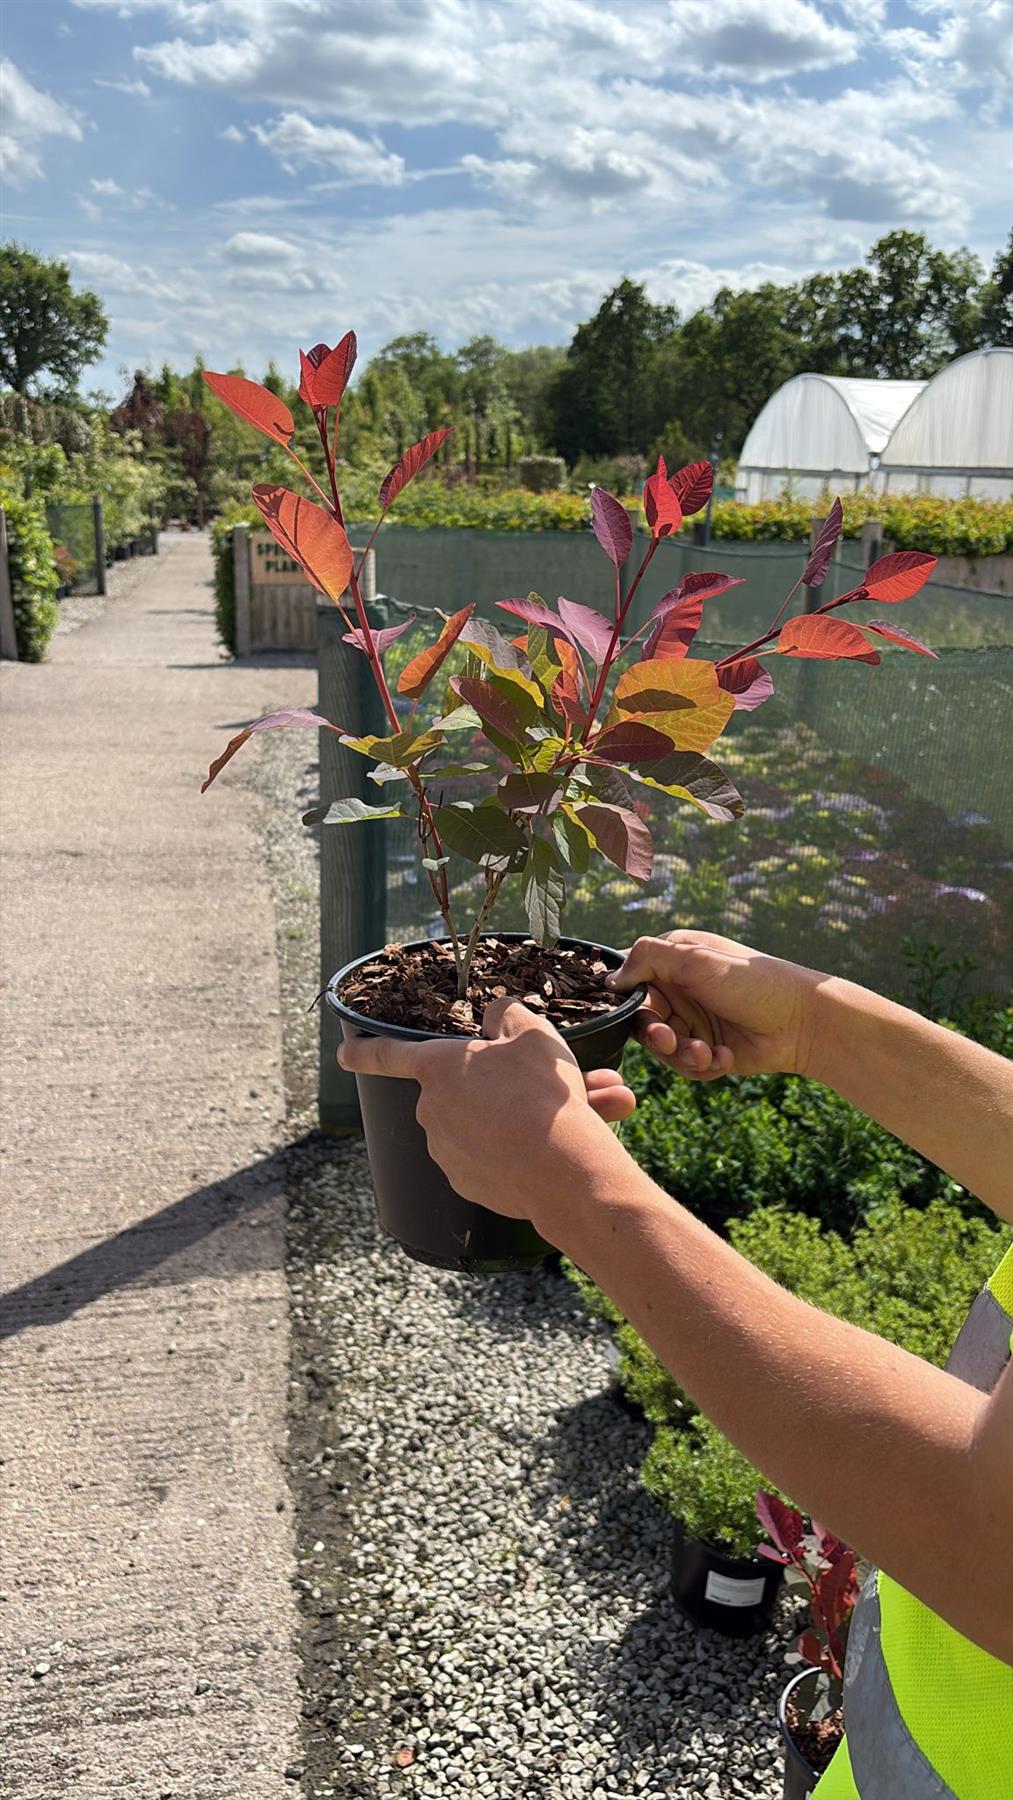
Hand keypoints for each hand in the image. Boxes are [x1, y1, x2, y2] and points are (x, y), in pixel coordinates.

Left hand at [337, 1000, 629, 1217]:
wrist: (561, 1167)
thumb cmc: (541, 1092)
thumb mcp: (532, 1033)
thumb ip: (507, 1015)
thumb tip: (495, 1017)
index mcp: (438, 1067)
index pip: (390, 1054)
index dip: (365, 1051)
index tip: (343, 1053)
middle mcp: (432, 1110)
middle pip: (469, 1090)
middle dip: (510, 1085)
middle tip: (557, 1082)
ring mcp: (447, 1151)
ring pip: (490, 1122)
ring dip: (528, 1115)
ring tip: (595, 1104)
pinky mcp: (469, 1184)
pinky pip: (496, 1155)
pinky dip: (525, 1147)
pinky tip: (566, 1140)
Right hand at [606, 930, 820, 1079]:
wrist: (801, 1022)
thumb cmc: (752, 980)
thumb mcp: (695, 958)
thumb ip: (647, 958)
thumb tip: (610, 979)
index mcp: (673, 961)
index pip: (631, 981)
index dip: (628, 1001)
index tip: (639, 1011)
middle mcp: (679, 991)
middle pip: (641, 1020)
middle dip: (656, 1034)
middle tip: (670, 1039)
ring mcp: (693, 1022)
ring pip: (662, 1049)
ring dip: (682, 1053)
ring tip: (706, 1053)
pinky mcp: (707, 1051)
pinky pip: (685, 1066)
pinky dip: (703, 1065)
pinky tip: (726, 1057)